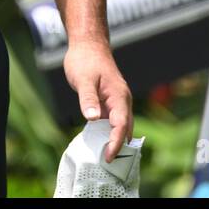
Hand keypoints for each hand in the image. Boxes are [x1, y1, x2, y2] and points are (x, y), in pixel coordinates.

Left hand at [63, 40, 132, 160]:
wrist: (88, 45)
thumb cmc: (86, 60)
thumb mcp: (83, 79)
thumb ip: (88, 99)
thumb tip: (93, 118)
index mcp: (119, 96)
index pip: (121, 125)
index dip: (115, 142)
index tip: (108, 157)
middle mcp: (122, 100)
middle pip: (125, 128)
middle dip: (118, 146)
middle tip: (107, 164)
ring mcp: (117, 101)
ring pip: (121, 126)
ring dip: (115, 141)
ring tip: (105, 158)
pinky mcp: (110, 101)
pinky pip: (113, 121)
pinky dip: (109, 133)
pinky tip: (100, 142)